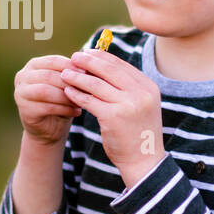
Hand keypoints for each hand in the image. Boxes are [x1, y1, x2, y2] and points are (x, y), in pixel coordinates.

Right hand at [14, 54, 80, 145]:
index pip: (53, 61)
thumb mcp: (66, 84)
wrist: (49, 128)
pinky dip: (64, 109)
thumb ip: (72, 74)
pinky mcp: (24, 110)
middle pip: (48, 75)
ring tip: (81, 101)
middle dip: (69, 82)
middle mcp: (23, 77)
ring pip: (45, 91)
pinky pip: (47, 107)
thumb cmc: (60, 100)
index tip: (87, 73)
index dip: (71, 66)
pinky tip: (77, 112)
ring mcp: (20, 93)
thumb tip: (89, 67)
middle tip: (86, 89)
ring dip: (66, 96)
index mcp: (33, 65)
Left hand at [60, 49, 165, 183]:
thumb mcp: (140, 105)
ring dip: (78, 77)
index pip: (121, 65)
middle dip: (89, 61)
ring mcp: (127, 104)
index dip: (102, 57)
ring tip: (65, 73)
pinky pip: (89, 100)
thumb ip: (127, 87)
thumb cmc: (138, 132)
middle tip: (74, 57)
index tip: (87, 53)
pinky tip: (67, 91)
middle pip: (108, 70)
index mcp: (148, 87)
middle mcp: (140, 93)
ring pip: (96, 84)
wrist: (144, 161)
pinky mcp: (112, 117)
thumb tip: (102, 65)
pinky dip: (76, 94)